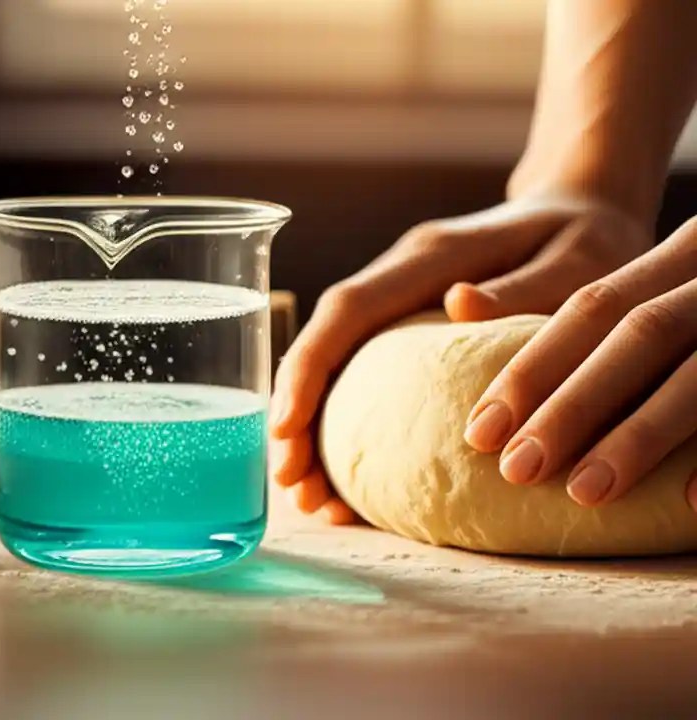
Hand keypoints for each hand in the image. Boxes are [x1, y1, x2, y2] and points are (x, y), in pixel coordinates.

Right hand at [270, 194, 653, 523]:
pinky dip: (343, 427)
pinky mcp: (405, 328)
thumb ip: (522, 285)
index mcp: (430, 255)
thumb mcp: (578, 257)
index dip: (311, 365)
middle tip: (288, 480)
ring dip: (312, 430)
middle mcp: (399, 275)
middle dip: (296, 412)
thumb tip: (456, 304)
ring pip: (334, 365)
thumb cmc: (590, 237)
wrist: (585, 205)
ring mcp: (397, 301)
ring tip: (307, 496)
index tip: (289, 424)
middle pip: (325, 343)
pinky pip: (361, 377)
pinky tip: (342, 482)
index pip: (350, 308)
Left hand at [463, 216, 696, 509]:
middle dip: (571, 404)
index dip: (532, 369)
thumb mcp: (689, 290)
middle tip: (514, 469)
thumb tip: (502, 365)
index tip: (477, 431)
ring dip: (641, 436)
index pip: (594, 308)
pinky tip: (691, 506)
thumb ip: (631, 320)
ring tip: (585, 492)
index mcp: (690, 253)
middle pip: (639, 336)